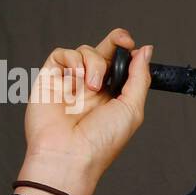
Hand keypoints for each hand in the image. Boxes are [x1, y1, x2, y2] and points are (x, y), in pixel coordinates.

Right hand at [23, 26, 152, 179]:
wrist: (68, 154)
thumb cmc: (101, 141)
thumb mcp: (132, 109)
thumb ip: (139, 78)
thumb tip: (145, 51)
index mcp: (113, 95)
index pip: (121, 63)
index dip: (126, 49)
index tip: (132, 46)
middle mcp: (92, 87)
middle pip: (103, 50)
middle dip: (115, 40)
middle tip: (122, 41)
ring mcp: (71, 82)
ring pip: (85, 51)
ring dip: (93, 63)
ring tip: (91, 86)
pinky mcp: (50, 79)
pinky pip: (62, 54)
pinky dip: (73, 60)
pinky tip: (77, 79)